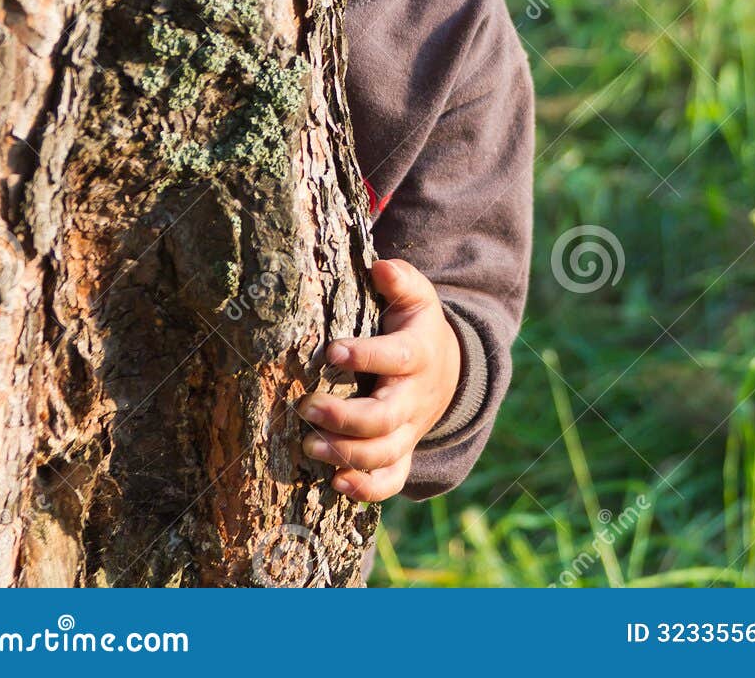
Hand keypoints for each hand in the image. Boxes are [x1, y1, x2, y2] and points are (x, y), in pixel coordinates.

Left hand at [296, 257, 461, 502]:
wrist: (447, 369)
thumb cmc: (417, 326)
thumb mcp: (417, 297)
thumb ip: (401, 280)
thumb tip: (380, 266)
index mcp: (417, 354)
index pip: (396, 358)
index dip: (366, 356)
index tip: (332, 349)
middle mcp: (414, 398)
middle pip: (385, 417)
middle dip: (346, 417)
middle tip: (307, 407)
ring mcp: (409, 430)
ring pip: (384, 453)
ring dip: (346, 454)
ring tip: (309, 445)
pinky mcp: (402, 453)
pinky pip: (390, 481)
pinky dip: (366, 489)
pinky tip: (336, 483)